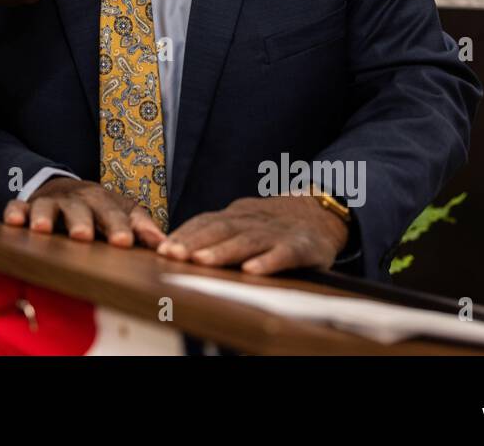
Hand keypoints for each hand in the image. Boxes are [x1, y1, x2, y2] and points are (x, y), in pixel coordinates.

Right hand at [2, 177, 164, 248]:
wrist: (65, 189)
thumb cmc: (99, 210)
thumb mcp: (122, 213)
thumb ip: (141, 227)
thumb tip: (165, 244)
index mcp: (104, 202)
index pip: (114, 214)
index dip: (119, 227)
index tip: (124, 242)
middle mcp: (78, 200)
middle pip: (81, 209)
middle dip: (81, 221)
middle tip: (83, 236)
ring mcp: (52, 202)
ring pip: (48, 207)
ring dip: (45, 216)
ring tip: (41, 230)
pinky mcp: (28, 206)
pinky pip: (18, 206)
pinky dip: (15, 212)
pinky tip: (13, 222)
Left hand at [158, 196, 348, 274]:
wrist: (322, 213)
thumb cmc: (273, 226)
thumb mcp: (243, 223)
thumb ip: (216, 232)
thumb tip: (173, 247)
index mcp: (237, 216)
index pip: (206, 221)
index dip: (184, 233)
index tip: (161, 248)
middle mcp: (254, 221)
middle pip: (221, 229)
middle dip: (194, 241)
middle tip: (171, 254)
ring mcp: (277, 232)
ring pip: (247, 241)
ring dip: (222, 251)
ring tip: (201, 262)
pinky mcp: (302, 247)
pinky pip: (284, 254)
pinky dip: (268, 261)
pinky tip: (252, 271)